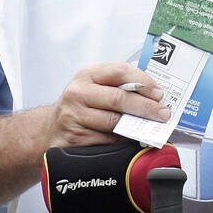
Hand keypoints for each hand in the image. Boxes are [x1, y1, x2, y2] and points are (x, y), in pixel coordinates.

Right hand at [44, 62, 168, 147]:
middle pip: (118, 98)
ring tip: (153, 128)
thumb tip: (154, 96)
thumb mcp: (94, 88)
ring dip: (138, 126)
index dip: (143, 82)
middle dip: (146, 107)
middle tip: (163, 114)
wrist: (49, 130)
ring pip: (114, 122)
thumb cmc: (80, 107)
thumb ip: (119, 86)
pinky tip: (133, 140)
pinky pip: (107, 141)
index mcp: (87, 75)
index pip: (119, 71)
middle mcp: (77, 93)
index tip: (159, 93)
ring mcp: (73, 116)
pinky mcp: (74, 138)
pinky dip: (124, 141)